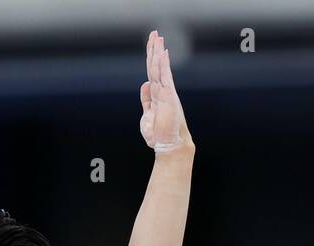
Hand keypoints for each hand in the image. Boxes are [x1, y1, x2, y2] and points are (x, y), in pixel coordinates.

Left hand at [139, 30, 190, 153]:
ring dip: (158, 52)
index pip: (152, 72)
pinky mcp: (169, 96)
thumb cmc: (158, 133)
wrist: (168, 144)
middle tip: (154, 33)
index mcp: (157, 94)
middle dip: (154, 49)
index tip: (151, 44)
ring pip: (160, 68)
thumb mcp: (147, 114)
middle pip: (156, 66)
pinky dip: (164, 65)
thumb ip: (146, 99)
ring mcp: (166, 92)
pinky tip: (163, 53)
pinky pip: (165, 77)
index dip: (151, 58)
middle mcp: (162, 90)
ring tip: (158, 38)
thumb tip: (145, 84)